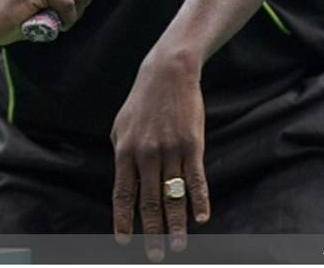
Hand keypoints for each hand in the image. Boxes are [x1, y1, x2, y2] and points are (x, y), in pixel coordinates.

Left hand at [111, 51, 209, 261]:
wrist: (167, 73)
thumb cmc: (143, 101)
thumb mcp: (121, 125)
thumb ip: (121, 152)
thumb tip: (123, 180)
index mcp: (125, 151)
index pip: (123, 193)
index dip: (124, 219)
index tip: (124, 240)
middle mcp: (146, 154)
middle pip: (148, 202)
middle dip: (151, 232)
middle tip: (155, 255)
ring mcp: (170, 150)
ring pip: (172, 196)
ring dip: (176, 225)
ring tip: (179, 246)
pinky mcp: (192, 145)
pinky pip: (196, 179)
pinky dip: (199, 201)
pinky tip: (202, 218)